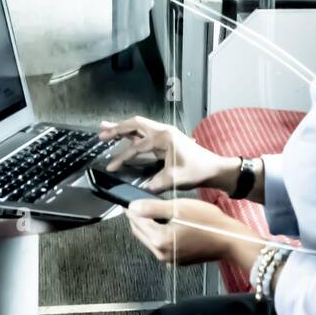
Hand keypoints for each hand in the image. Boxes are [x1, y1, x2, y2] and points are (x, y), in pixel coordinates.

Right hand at [99, 115, 239, 193]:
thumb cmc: (198, 171)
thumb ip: (155, 183)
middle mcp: (164, 131)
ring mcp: (165, 134)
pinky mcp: (166, 140)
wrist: (214, 169)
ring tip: (105, 128)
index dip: (123, 157)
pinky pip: (145, 134)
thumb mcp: (175, 179)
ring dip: (123, 128)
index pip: (137, 146)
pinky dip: (132, 134)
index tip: (111, 166)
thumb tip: (140, 189)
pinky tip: (124, 136)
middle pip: (135, 125)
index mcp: (165, 137)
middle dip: (117, 128)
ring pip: (139, 127)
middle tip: (101, 132)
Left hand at [124, 197, 262, 266]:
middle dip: (139, 219)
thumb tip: (132, 207)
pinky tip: (169, 224)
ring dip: (149, 226)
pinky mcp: (177, 260)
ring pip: (150, 239)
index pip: (136, 222)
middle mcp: (160, 253)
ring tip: (156, 212)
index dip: (133, 209)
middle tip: (141, 204)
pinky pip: (161, 245)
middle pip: (140, 233)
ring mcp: (169, 259)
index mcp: (159, 240)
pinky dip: (160, 234)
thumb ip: (152, 207)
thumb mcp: (179, 207)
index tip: (130, 200)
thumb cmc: (207, 221)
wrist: (229, 240)